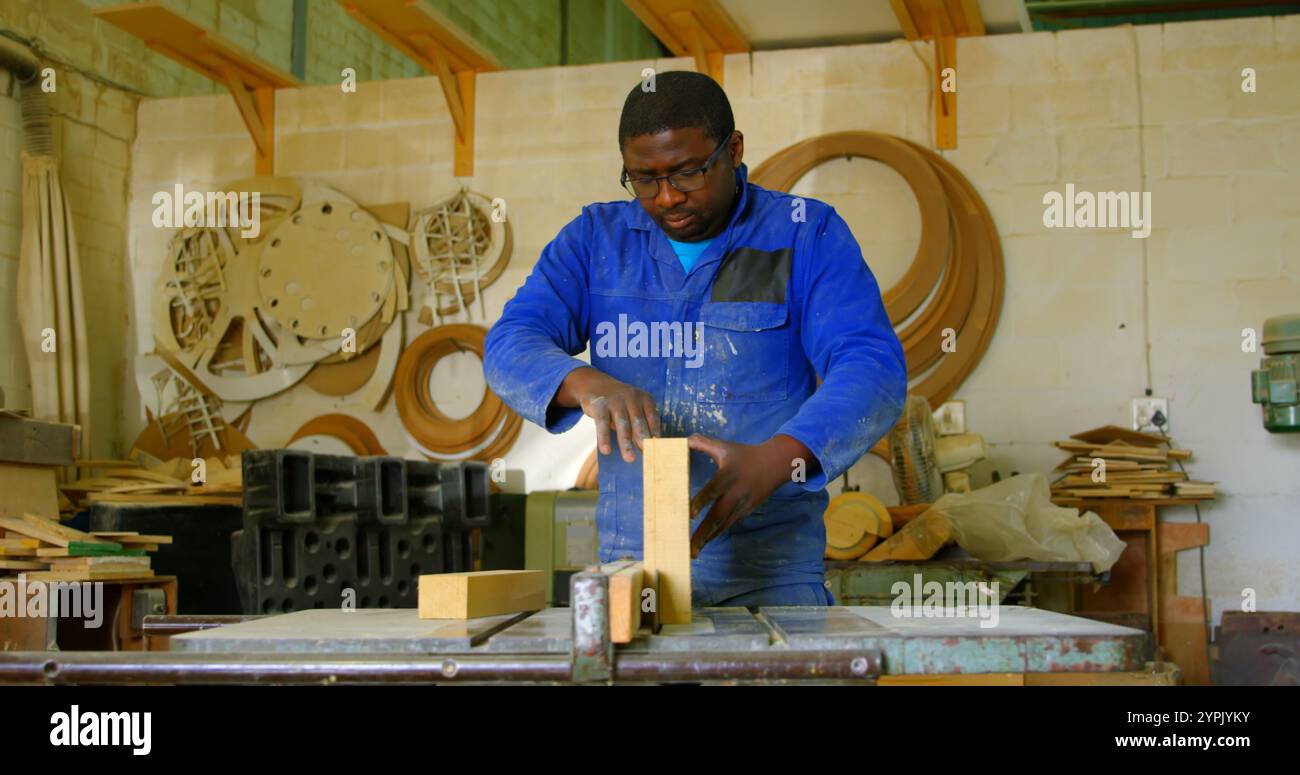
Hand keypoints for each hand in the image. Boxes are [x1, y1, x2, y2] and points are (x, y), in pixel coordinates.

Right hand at [556, 367, 660, 462]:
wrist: (595, 385)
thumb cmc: (620, 404)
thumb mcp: (633, 409)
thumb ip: (641, 425)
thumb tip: (650, 450)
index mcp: (644, 399)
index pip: (653, 418)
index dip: (656, 434)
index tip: (659, 450)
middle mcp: (631, 397)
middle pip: (638, 421)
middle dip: (643, 439)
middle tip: (648, 455)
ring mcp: (615, 400)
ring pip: (622, 424)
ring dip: (626, 442)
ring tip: (630, 459)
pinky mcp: (599, 405)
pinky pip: (602, 423)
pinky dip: (604, 437)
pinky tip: (606, 451)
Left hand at [686, 433, 812, 557]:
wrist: (775, 464)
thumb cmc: (744, 455)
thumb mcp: (724, 446)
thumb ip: (702, 443)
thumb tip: (682, 440)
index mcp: (727, 475)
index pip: (712, 490)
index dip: (700, 502)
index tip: (688, 515)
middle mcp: (734, 493)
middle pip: (717, 516)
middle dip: (702, 533)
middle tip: (688, 547)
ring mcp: (741, 505)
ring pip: (723, 525)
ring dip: (708, 538)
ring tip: (692, 552)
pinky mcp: (746, 511)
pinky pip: (729, 525)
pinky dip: (716, 534)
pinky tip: (704, 543)